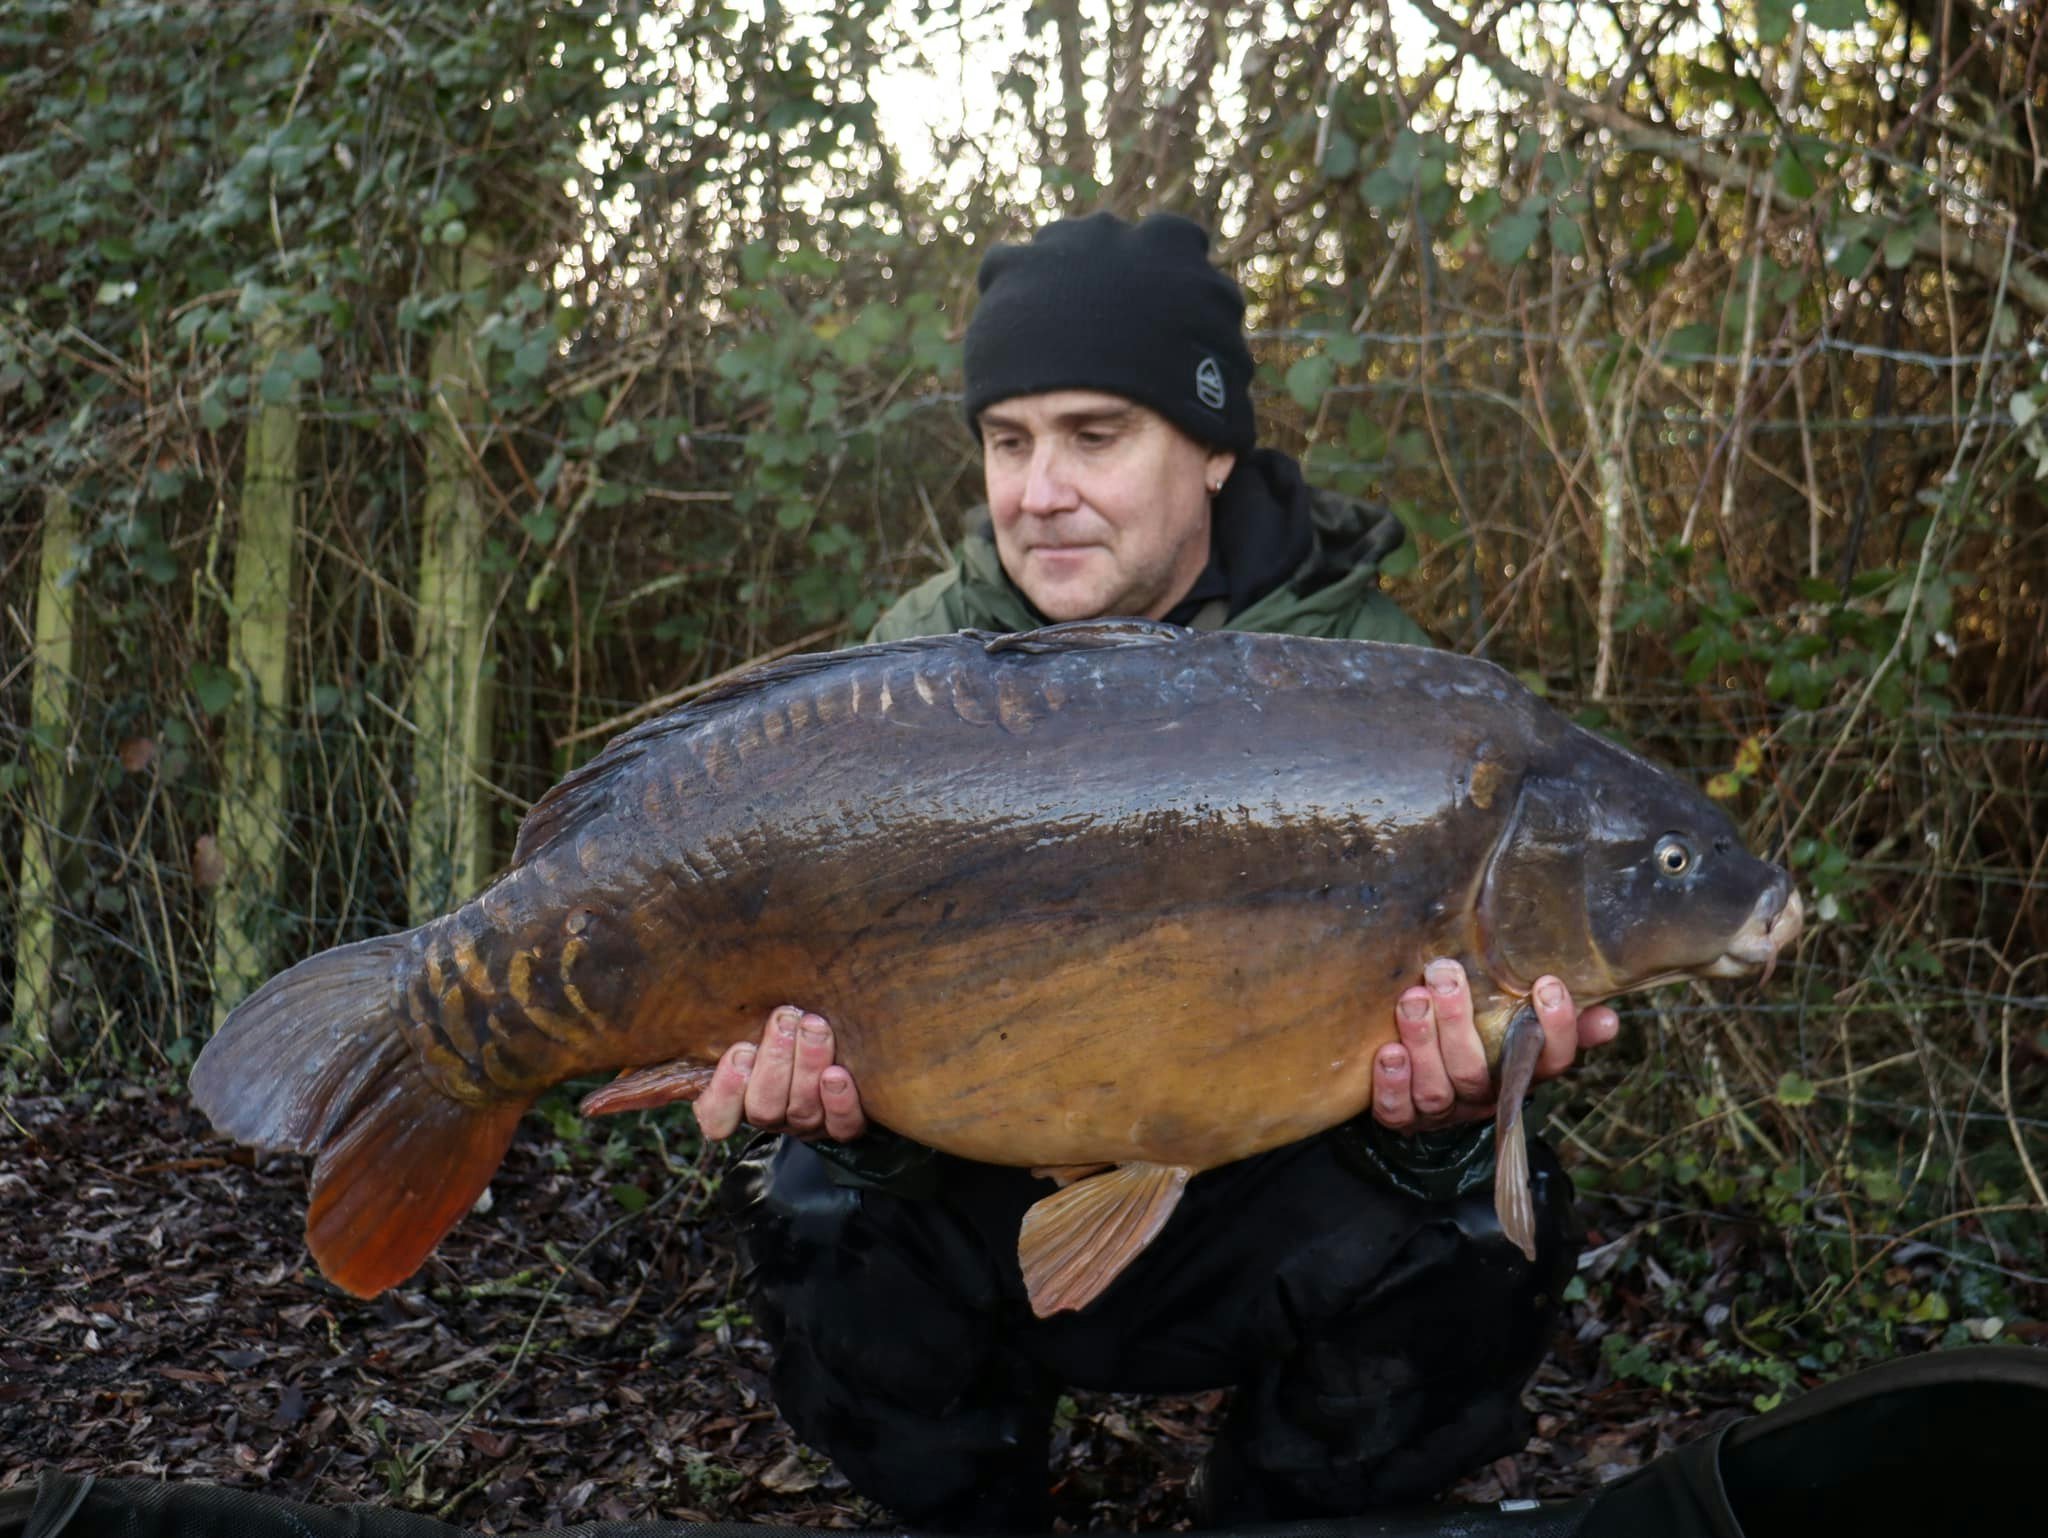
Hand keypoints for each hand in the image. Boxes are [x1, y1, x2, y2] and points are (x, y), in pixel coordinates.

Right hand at [692, 1006, 867, 1141]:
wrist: (830, 1030)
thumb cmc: (782, 1023)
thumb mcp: (748, 1023)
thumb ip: (728, 1025)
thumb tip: (678, 1003)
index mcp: (737, 1101)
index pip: (716, 1117)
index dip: (726, 1090)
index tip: (740, 1050)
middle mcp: (772, 1117)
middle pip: (764, 1109)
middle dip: (774, 1062)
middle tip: (785, 1020)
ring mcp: (807, 1124)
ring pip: (802, 1110)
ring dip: (808, 1067)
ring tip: (814, 1028)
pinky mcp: (843, 1125)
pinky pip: (842, 1126)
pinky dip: (840, 1101)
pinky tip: (838, 1074)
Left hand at [1371, 960, 1618, 1132]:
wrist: (1424, 1087)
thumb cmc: (1482, 1039)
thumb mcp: (1518, 1025)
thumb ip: (1555, 1017)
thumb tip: (1609, 1017)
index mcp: (1520, 1073)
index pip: (1550, 1059)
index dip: (1555, 1027)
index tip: (1548, 983)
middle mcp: (1483, 1098)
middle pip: (1477, 1073)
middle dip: (1459, 1022)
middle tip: (1445, 973)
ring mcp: (1442, 1112)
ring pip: (1436, 1090)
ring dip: (1423, 1044)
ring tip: (1411, 1000)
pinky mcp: (1402, 1119)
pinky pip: (1397, 1112)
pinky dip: (1392, 1085)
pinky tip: (1388, 1052)